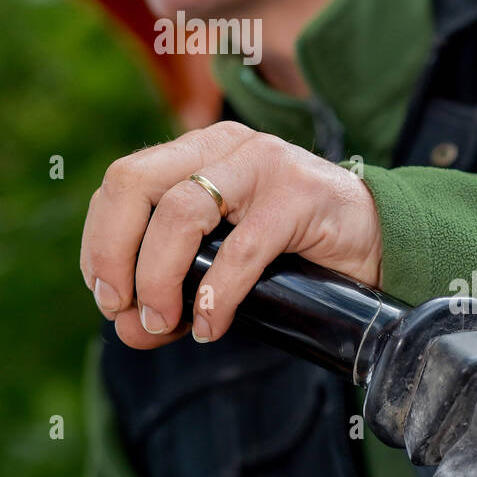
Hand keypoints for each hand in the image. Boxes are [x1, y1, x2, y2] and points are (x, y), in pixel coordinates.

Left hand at [80, 121, 382, 348]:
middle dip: (114, 252)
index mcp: (196, 151)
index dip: (99, 241)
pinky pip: (241, 248)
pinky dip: (215, 295)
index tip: (106, 295)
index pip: (121, 182)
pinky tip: (210, 324)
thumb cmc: (291, 251)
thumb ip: (168, 293)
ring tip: (164, 321)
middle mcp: (223, 146)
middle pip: (134, 184)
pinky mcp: (299, 194)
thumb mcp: (218, 266)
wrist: (377, 240)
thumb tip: (125, 330)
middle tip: (122, 307)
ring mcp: (262, 163)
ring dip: (158, 277)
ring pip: (180, 212)